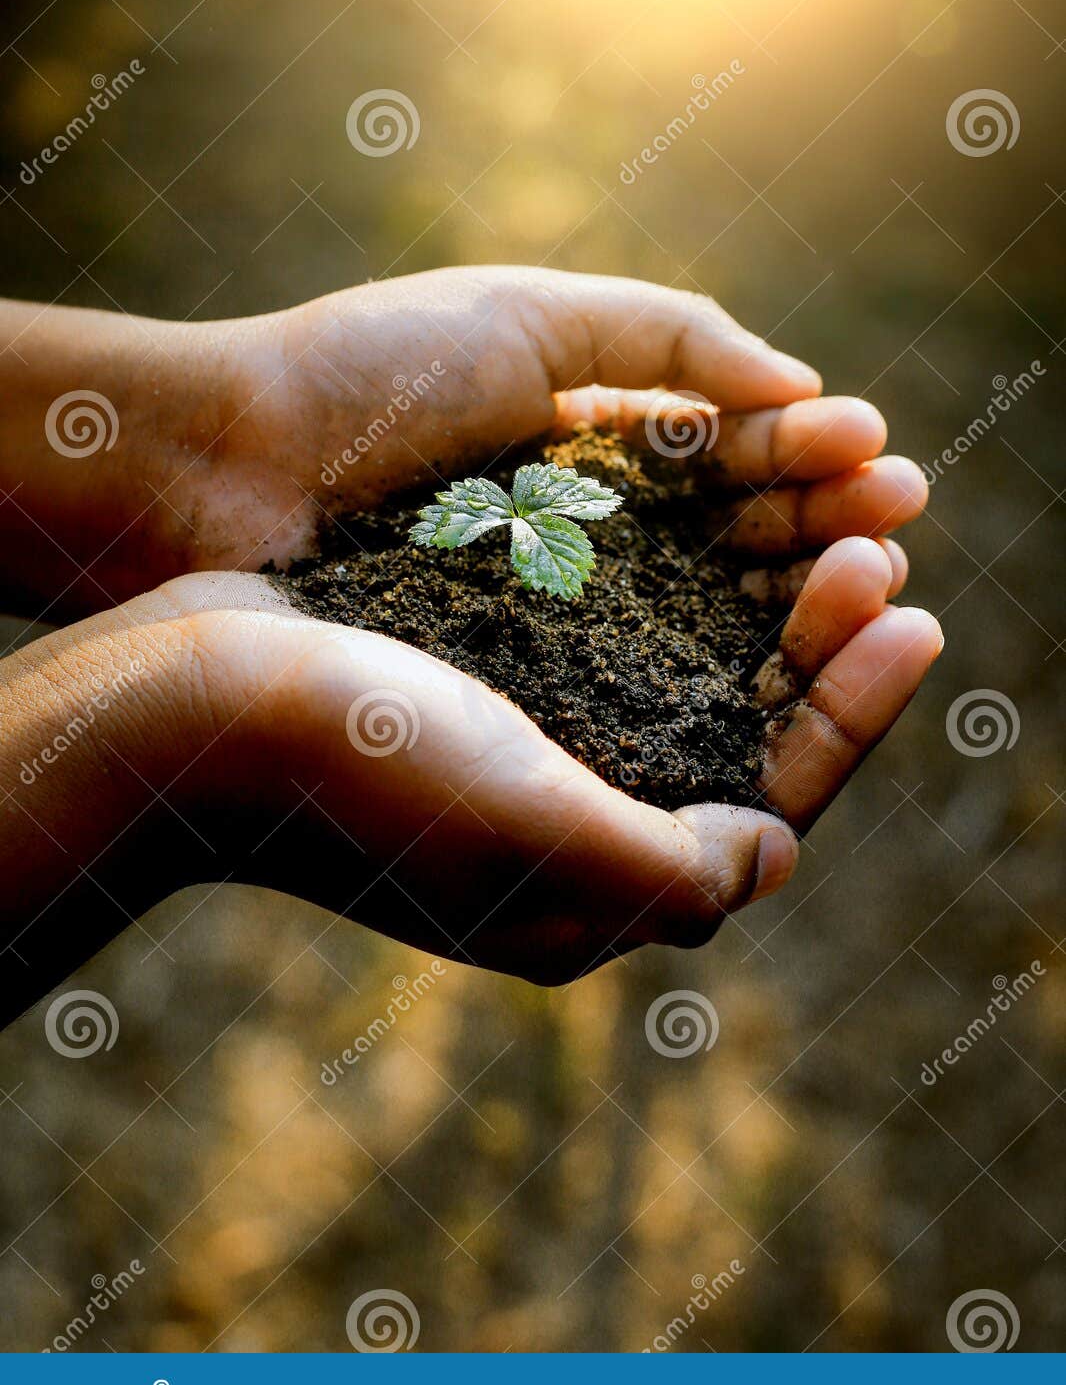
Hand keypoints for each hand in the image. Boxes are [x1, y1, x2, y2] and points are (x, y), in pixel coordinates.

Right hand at [0, 541, 939, 1018]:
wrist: (187, 696)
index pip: (767, 803)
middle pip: (733, 728)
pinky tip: (705, 503)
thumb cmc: (359, 765)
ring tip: (819, 510)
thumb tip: (773, 856)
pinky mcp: (480, 674)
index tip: (916, 615)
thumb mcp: (530, 833)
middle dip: (818, 642)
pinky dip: (670, 567)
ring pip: (680, 664)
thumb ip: (668, 867)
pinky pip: (612, 619)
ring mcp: (520, 745)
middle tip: (881, 546)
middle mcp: (565, 817)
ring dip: (754, 591)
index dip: (854, 715)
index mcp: (588, 881)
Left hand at [1, 269, 925, 612]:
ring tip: (872, 574)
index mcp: (589, 447)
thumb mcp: (529, 316)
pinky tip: (781, 656)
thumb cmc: (367, 379)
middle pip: (732, 541)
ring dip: (793, 596)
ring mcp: (556, 621)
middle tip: (899, 516)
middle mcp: (585, 541)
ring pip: (701, 617)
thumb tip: (800, 385)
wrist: (225, 472)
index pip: (727, 458)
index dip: (805, 456)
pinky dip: (713, 668)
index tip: (878, 454)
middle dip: (820, 524)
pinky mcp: (520, 690)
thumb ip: (670, 338)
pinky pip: (635, 684)